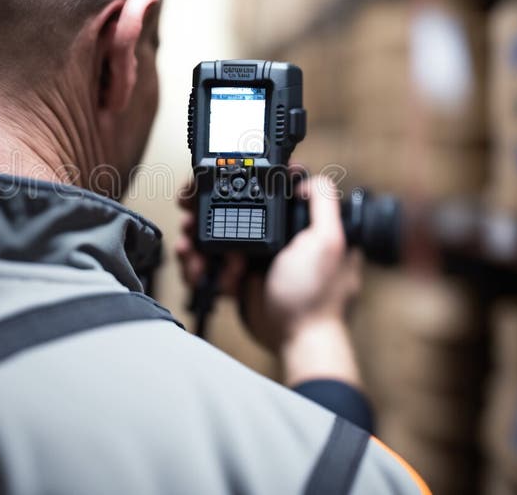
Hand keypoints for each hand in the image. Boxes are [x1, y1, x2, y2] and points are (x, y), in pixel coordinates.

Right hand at [175, 175, 363, 387]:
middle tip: (189, 218)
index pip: (260, 191)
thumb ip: (323, 204)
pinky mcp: (238, 278)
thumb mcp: (327, 242)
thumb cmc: (316, 296)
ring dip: (196, 243)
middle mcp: (273, 236)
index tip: (212, 182)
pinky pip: (210, 264)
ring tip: (190, 250)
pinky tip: (199, 272)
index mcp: (294, 223)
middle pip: (229, 210)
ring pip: (213, 237)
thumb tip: (306, 177)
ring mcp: (254, 258)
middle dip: (203, 213)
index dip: (235, 183)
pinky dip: (199, 267)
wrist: (295, 339)